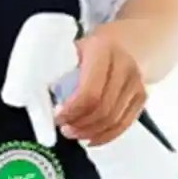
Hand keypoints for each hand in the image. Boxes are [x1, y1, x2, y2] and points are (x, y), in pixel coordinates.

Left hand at [55, 27, 147, 146]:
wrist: (128, 40)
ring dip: (90, 132)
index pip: (89, 92)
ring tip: (73, 132)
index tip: (57, 117)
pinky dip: (106, 136)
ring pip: (113, 119)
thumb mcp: (71, 49)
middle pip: (102, 109)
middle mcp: (123, 65)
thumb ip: (57, 70)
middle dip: (79, 124)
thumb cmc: (90, 49)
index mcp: (101, 50)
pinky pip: (124, 123)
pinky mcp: (142, 95)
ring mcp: (136, 81)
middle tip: (63, 128)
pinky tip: (90, 138)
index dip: (72, 111)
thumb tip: (35, 98)